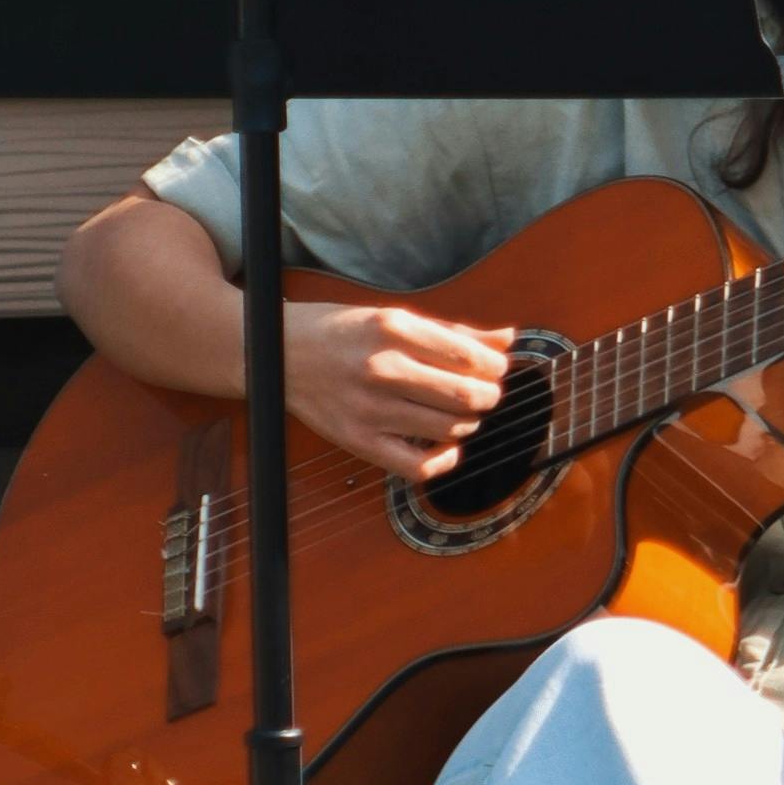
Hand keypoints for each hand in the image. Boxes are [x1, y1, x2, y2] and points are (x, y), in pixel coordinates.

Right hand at [284, 299, 514, 478]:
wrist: (274, 354)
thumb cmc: (337, 332)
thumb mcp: (392, 318)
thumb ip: (453, 332)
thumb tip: (508, 339)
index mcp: (392, 328)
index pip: (468, 357)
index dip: (495, 368)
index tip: (495, 369)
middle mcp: (382, 367)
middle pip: (465, 396)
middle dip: (488, 396)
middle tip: (486, 393)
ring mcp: (368, 408)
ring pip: (449, 429)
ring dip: (469, 423)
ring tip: (462, 413)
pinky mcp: (357, 440)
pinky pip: (417, 466)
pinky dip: (444, 461)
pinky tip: (446, 446)